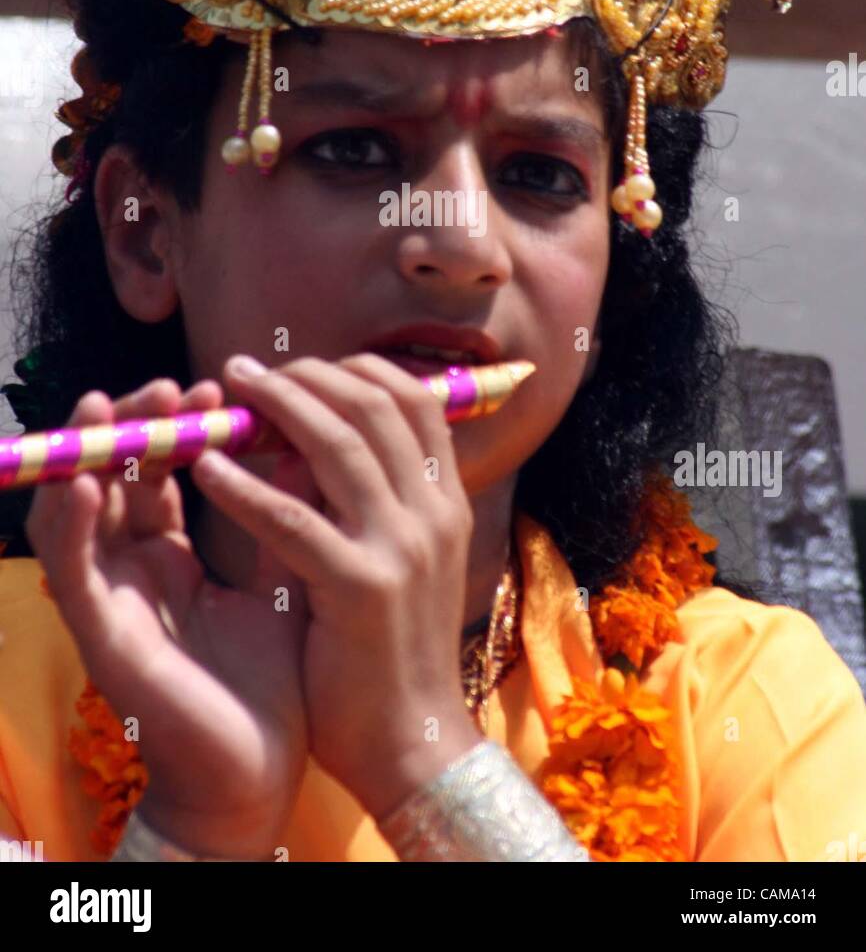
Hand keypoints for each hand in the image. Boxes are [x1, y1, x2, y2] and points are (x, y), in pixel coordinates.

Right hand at [26, 377, 308, 857]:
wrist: (258, 775)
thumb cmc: (270, 683)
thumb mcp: (286, 579)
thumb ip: (290, 515)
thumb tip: (313, 441)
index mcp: (173, 554)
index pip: (160, 470)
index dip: (181, 423)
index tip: (218, 386)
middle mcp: (134, 567)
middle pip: (116, 475)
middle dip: (138, 422)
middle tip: (174, 386)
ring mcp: (112, 596)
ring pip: (76, 507)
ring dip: (93, 452)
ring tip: (120, 404)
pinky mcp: (99, 633)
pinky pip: (71, 568)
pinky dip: (71, 521)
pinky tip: (91, 481)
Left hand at [190, 353, 480, 821]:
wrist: (414, 744)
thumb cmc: (392, 653)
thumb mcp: (398, 562)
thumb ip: (367, 502)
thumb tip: (309, 440)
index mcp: (445, 502)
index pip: (414, 399)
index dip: (353, 370)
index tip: (299, 370)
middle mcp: (433, 512)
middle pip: (374, 404)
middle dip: (307, 376)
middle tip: (246, 371)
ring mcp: (402, 547)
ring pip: (338, 443)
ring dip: (276, 406)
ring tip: (225, 395)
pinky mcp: (361, 587)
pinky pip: (293, 518)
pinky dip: (245, 486)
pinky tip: (207, 469)